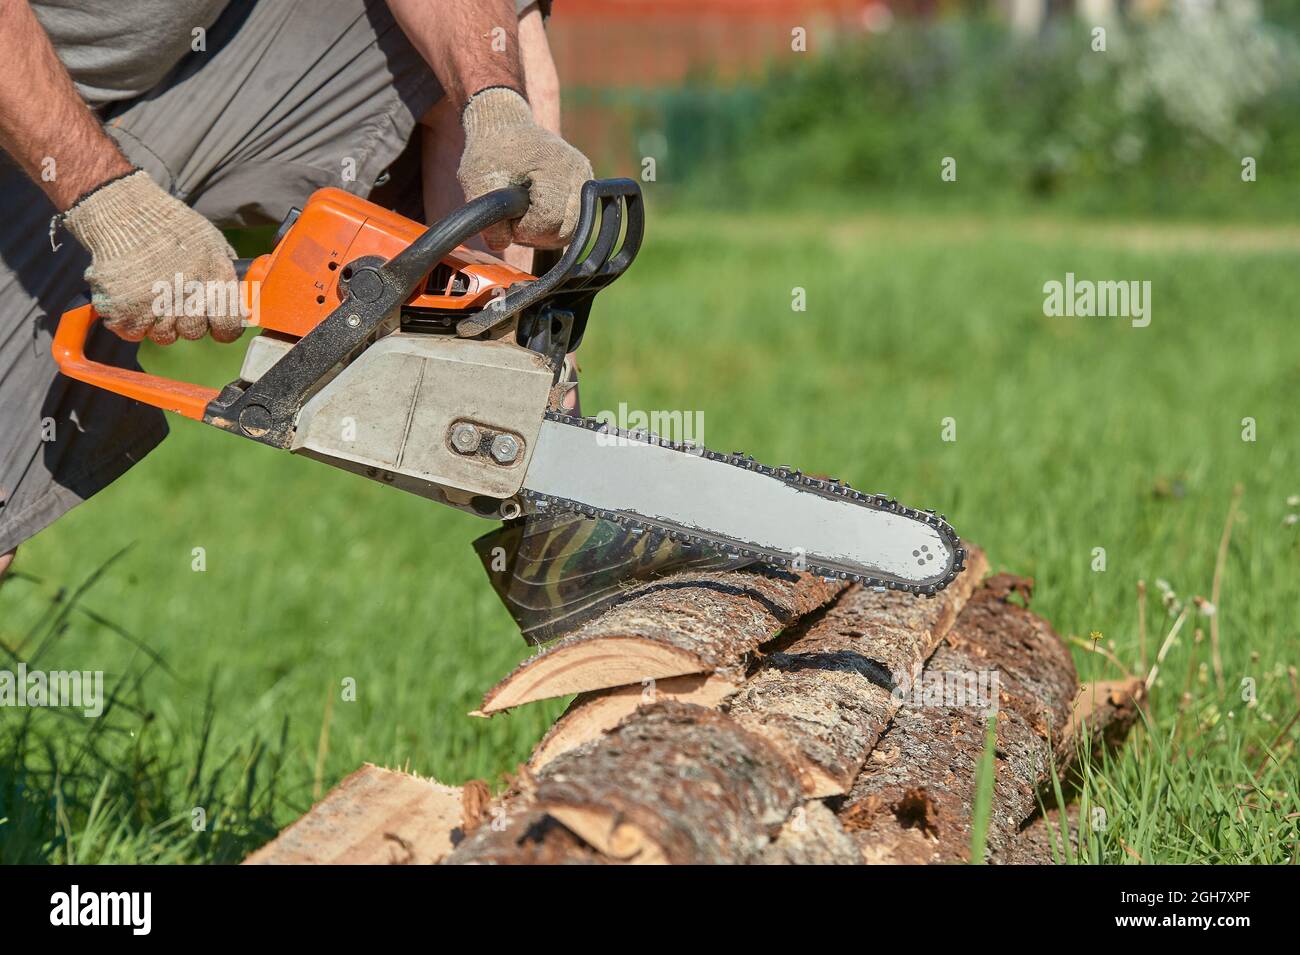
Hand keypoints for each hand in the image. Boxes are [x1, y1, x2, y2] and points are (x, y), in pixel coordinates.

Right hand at [61, 170, 242, 344]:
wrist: (122, 210)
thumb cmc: (170, 224)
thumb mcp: (212, 241)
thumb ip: (226, 271)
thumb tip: (242, 298)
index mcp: (214, 278)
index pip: (228, 324)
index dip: (224, 328)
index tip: (217, 325)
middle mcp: (188, 294)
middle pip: (193, 332)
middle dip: (187, 322)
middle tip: (175, 301)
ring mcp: (155, 304)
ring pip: (163, 336)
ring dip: (158, 322)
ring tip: (151, 295)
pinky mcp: (124, 309)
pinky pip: (133, 332)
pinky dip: (131, 321)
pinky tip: (131, 298)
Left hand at [458, 87, 592, 250]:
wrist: (504, 124)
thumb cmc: (490, 150)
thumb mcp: (477, 181)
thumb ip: (487, 217)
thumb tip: (502, 244)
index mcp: (556, 168)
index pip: (549, 220)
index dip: (524, 228)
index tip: (507, 216)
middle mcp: (579, 173)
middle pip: (564, 230)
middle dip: (535, 233)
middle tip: (514, 218)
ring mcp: (586, 179)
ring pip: (571, 231)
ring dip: (544, 232)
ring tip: (524, 215)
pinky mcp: (585, 186)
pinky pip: (573, 223)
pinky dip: (553, 225)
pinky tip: (535, 211)